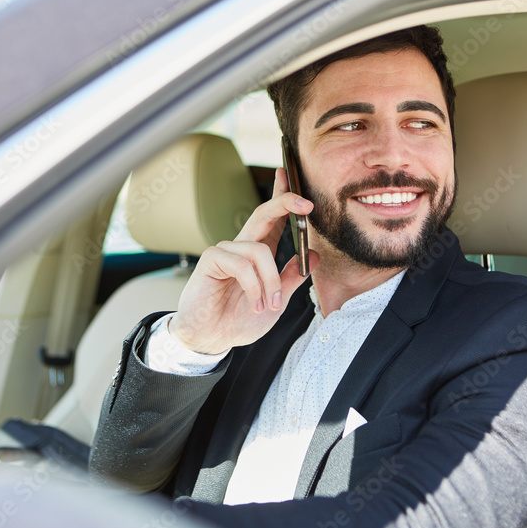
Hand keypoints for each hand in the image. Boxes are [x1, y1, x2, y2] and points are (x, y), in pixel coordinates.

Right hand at [169, 168, 318, 354]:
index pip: (274, 219)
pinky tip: (255, 304)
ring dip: (271, 281)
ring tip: (270, 304)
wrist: (213, 339)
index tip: (301, 188)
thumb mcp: (277, 300)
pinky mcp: (212, 260)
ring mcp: (226, 252)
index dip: (285, 199)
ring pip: (260, 250)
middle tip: (307, 204)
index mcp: (259, 253)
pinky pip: (242, 265)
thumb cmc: (239, 320)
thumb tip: (313, 255)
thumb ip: (292, 277)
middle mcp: (242, 247)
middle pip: (263, 214)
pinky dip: (254, 287)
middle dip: (285, 203)